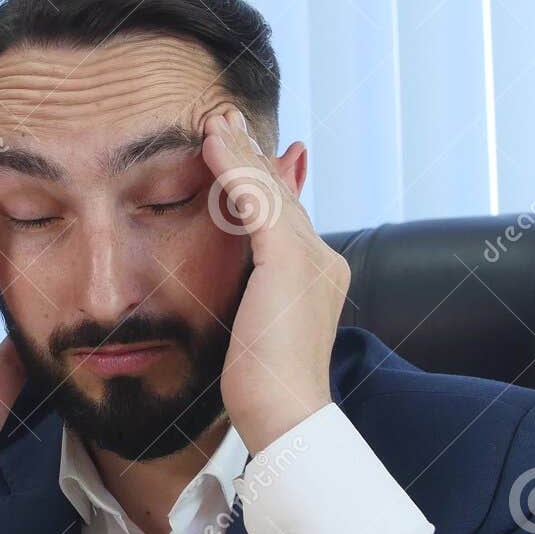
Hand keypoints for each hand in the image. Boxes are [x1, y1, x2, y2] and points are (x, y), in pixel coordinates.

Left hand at [202, 109, 349, 454]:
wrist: (286, 416)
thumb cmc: (265, 389)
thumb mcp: (257, 327)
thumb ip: (252, 291)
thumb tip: (242, 273)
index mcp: (318, 273)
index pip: (284, 213)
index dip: (260, 178)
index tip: (236, 149)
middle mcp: (322, 257)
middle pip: (280, 192)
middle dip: (251, 153)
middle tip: (223, 117)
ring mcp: (310, 257)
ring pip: (269, 189)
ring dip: (239, 150)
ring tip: (214, 119)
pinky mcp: (287, 261)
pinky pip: (256, 201)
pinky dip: (234, 167)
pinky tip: (212, 142)